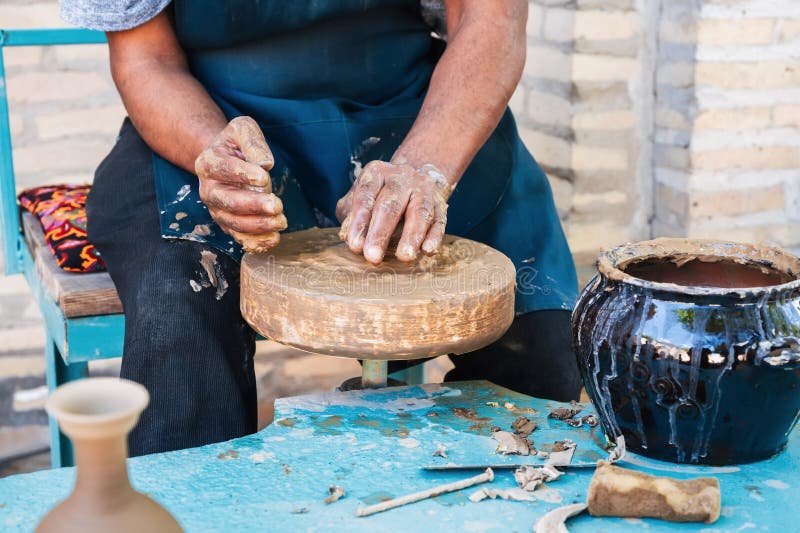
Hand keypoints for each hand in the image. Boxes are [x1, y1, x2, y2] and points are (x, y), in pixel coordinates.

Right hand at [195, 116, 286, 251]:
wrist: (225, 160)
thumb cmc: (236, 144)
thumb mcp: (242, 129)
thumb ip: (252, 141)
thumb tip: (265, 163)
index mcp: (207, 163)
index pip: (223, 169)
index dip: (242, 174)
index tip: (264, 177)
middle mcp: (208, 190)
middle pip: (227, 201)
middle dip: (252, 205)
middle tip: (277, 204)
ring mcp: (217, 209)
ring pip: (233, 223)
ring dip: (258, 225)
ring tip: (281, 221)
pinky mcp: (229, 224)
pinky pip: (239, 237)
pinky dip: (256, 242)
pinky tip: (275, 238)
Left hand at [336, 161, 452, 263]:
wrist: (413, 180)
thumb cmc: (379, 195)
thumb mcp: (362, 198)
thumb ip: (351, 215)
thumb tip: (348, 236)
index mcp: (376, 173)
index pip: (366, 195)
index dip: (360, 221)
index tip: (355, 245)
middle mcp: (401, 177)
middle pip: (391, 204)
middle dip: (381, 232)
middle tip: (372, 256)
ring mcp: (423, 189)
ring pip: (419, 211)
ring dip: (411, 236)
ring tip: (404, 257)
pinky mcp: (440, 204)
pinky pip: (439, 220)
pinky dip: (434, 236)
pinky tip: (428, 250)